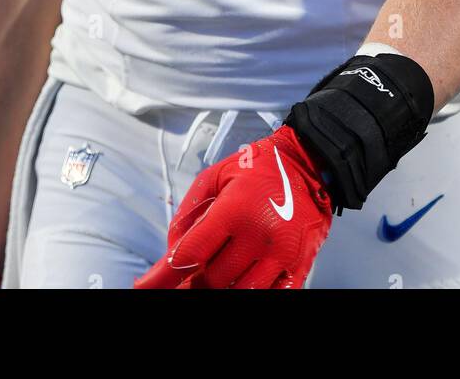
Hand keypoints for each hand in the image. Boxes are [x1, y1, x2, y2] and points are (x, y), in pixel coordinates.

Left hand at [134, 125, 331, 289]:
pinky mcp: (298, 266)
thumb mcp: (216, 175)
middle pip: (213, 278)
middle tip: (195, 268)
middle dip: (197, 277)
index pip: (191, 254)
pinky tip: (242, 279)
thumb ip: (189, 211)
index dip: (165, 274)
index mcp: (235, 209)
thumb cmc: (260, 167)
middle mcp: (258, 234)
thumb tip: (173, 250)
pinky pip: (270, 294)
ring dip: (222, 286)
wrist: (310, 164)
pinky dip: (251, 290)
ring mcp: (281, 254)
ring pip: (239, 292)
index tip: (148, 285)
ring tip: (219, 269)